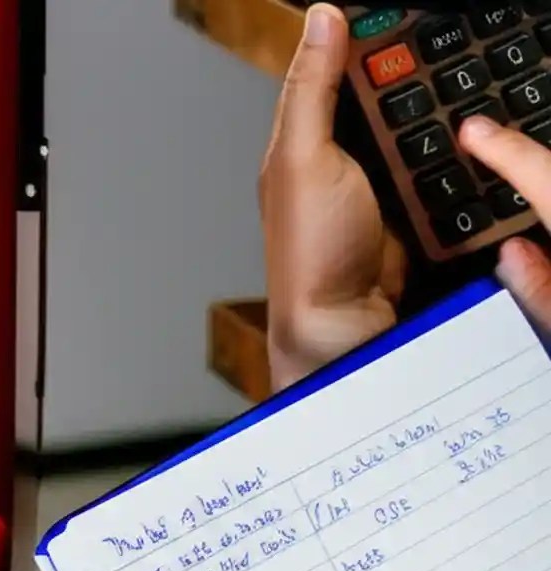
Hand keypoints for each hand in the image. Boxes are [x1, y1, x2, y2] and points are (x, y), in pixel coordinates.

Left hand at [260, 4, 550, 391]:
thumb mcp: (302, 156)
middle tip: (457, 57)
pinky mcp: (419, 214)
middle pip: (394, 99)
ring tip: (471, 96)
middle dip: (423, 83)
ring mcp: (384, 187)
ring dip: (448, 122)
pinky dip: (464, 162)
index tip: (414, 17)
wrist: (345, 327)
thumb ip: (312, 89)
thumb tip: (319, 17)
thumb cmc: (308, 250)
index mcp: (306, 137)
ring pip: (428, 133)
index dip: (374, 40)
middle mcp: (343, 159)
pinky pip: (451, 174)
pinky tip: (479, 145)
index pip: (341, 70)